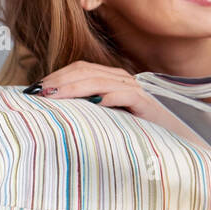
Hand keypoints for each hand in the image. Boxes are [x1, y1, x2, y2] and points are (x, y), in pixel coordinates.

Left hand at [28, 60, 165, 120]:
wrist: (174, 141)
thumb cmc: (138, 131)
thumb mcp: (108, 117)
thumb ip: (89, 108)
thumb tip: (56, 108)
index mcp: (113, 79)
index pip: (81, 68)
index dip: (57, 75)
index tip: (36, 89)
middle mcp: (124, 80)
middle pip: (86, 71)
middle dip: (59, 80)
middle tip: (38, 92)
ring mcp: (135, 90)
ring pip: (100, 81)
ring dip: (73, 88)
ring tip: (54, 97)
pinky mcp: (146, 103)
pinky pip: (123, 95)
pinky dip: (106, 97)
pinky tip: (90, 104)